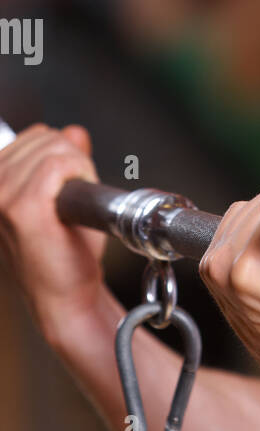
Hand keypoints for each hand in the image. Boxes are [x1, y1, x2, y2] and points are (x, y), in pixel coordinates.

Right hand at [0, 124, 107, 334]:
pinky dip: (81, 176)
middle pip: (46, 136)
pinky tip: (77, 204)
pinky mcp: (21, 207)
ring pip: (55, 146)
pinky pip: (59, 163)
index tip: (68, 186)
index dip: (64, 155)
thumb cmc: (64, 257)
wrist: (66, 298)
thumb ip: (65, 161)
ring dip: (79, 171)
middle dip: (73, 162)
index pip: (35, 135)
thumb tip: (74, 132)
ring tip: (73, 207)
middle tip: (74, 200)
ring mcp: (2, 195)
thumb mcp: (63, 198)